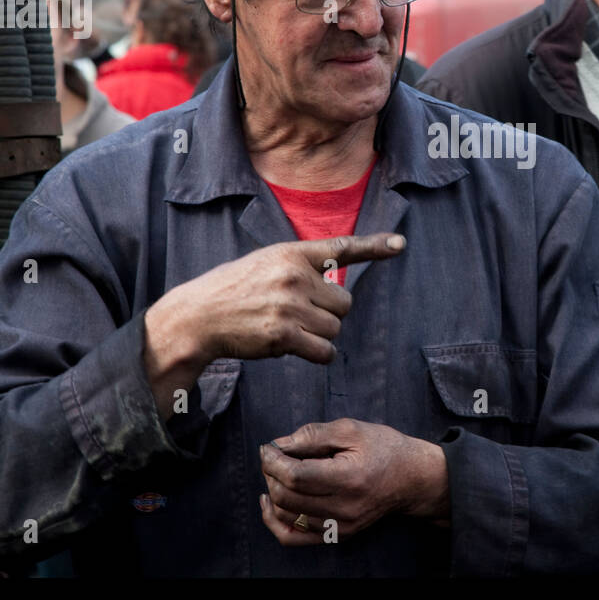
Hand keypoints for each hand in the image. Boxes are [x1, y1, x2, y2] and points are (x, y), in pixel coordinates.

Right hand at [143, 234, 404, 417]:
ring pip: (335, 329)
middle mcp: (294, 276)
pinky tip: (296, 348)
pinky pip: (324, 351)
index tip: (401, 244)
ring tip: (290, 329)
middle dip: (328, 313)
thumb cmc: (232, 291)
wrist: (197, 316)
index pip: (341, 247)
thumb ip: (299, 268)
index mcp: (291, 253)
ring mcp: (290, 305)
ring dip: (320, 336)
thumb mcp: (265, 264)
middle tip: (300, 315)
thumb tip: (335, 287)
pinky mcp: (284, 335)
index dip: (375, 246)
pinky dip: (317, 354)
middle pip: (344, 303)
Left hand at [258, 418, 449, 545]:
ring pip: (285, 515)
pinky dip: (274, 520)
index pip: (295, 476)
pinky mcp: (337, 535)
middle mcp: (344, 508)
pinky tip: (270, 502)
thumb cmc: (384, 448)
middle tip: (274, 456)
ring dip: (273, 491)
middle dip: (270, 473)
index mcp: (349, 478)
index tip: (267, 447)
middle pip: (286, 496)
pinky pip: (292, 537)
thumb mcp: (352, 429)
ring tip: (278, 472)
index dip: (273, 461)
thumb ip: (312, 435)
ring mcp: (339, 526)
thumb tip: (278, 446)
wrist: (411, 479)